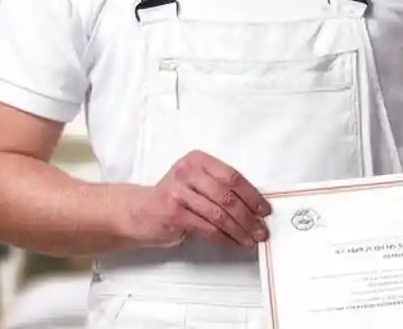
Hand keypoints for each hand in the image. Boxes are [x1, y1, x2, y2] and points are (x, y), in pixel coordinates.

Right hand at [123, 151, 271, 248]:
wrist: (138, 211)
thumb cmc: (174, 198)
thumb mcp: (196, 184)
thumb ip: (220, 188)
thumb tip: (255, 208)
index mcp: (199, 160)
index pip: (232, 177)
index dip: (252, 195)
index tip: (265, 210)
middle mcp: (188, 172)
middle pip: (227, 196)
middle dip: (248, 217)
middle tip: (261, 230)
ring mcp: (178, 192)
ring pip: (218, 214)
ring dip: (239, 230)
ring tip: (251, 239)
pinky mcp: (172, 212)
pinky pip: (206, 227)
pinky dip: (223, 237)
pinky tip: (233, 242)